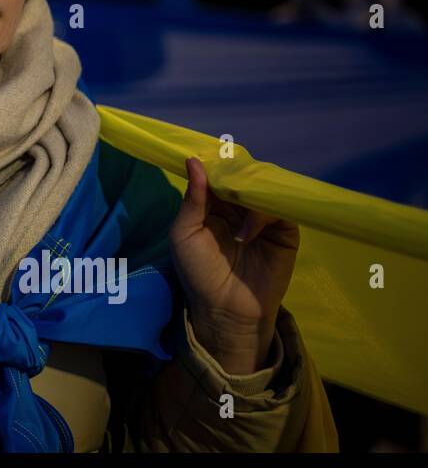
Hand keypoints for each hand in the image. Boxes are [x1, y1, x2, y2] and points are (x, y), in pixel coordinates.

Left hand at [169, 157, 299, 374]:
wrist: (226, 309)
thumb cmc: (198, 272)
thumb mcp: (184, 233)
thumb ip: (192, 198)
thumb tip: (194, 160)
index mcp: (213, 204)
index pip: (218, 175)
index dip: (216, 165)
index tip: (211, 157)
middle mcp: (239, 207)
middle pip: (243, 177)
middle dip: (235, 176)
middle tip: (227, 181)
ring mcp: (263, 218)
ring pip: (262, 190)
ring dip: (248, 197)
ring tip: (235, 217)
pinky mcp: (284, 231)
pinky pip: (280, 210)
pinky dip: (263, 215)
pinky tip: (247, 233)